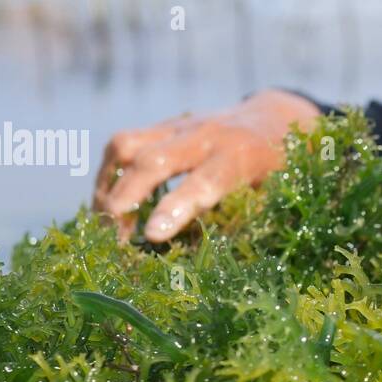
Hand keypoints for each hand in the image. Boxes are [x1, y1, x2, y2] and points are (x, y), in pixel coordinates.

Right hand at [94, 89, 320, 242]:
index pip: (204, 182)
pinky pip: (123, 144)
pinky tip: (105, 204)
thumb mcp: (274, 195)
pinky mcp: (162, 126)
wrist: (274, 119)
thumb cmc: (277, 170)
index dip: (176, 208)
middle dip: (127, 198)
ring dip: (109, 188)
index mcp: (242, 157)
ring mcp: (180, 127)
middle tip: (113, 238)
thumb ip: (244, 219)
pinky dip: (108, 175)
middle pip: (154, 161)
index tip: (151, 236)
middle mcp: (207, 136)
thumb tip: (210, 263)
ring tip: (105, 226)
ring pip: (128, 147)